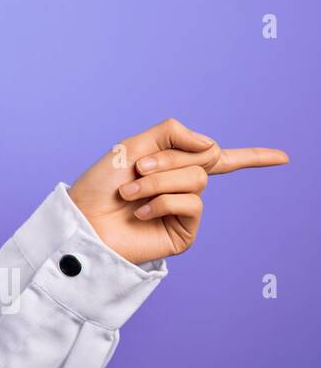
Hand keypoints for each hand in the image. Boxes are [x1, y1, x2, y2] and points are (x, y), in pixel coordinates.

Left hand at [67, 117, 288, 265]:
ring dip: (158, 180)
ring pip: (197, 179)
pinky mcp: (184, 233)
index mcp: (173, 166)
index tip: (284, 157)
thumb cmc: (100, 185)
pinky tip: (143, 211)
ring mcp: (185, 211)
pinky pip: (191, 203)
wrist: (82, 220)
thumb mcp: (132, 146)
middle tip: (135, 171)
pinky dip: (164, 201)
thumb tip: (212, 144)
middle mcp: (183, 188)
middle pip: (203, 159)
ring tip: (131, 194)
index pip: (218, 157)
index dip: (253, 156)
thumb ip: (171, 135)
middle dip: (166, 160)